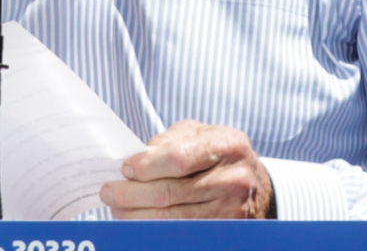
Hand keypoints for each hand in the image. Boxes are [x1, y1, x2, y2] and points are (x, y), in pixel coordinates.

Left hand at [101, 120, 273, 218]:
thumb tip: (139, 158)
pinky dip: (153, 228)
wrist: (257, 186)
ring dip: (136, 214)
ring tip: (117, 207)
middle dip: (131, 193)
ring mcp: (230, 210)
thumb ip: (172, 139)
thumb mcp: (203, 133)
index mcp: (228, 145)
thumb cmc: (221, 155)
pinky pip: (179, 233)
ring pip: (170, 218)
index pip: (178, 158)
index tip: (125, 168)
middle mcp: (233, 179)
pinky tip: (138, 220)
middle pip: (170, 192)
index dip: (146, 165)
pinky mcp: (223, 232)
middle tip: (109, 191)